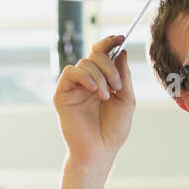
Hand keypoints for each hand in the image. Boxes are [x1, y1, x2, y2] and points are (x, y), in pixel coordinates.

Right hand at [53, 34, 136, 169]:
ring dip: (99, 75)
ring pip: (85, 63)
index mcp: (102, 80)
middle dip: (108, 64)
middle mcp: (87, 81)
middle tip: (116, 85)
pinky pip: (71, 72)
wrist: (100, 151)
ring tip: (106, 96)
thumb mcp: (126, 99)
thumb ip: (123, 75)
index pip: (103, 54)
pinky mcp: (62, 94)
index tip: (121, 38)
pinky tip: (94, 90)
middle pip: (94, 54)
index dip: (110, 42)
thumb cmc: (113, 130)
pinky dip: (85, 76)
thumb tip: (121, 51)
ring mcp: (74, 87)